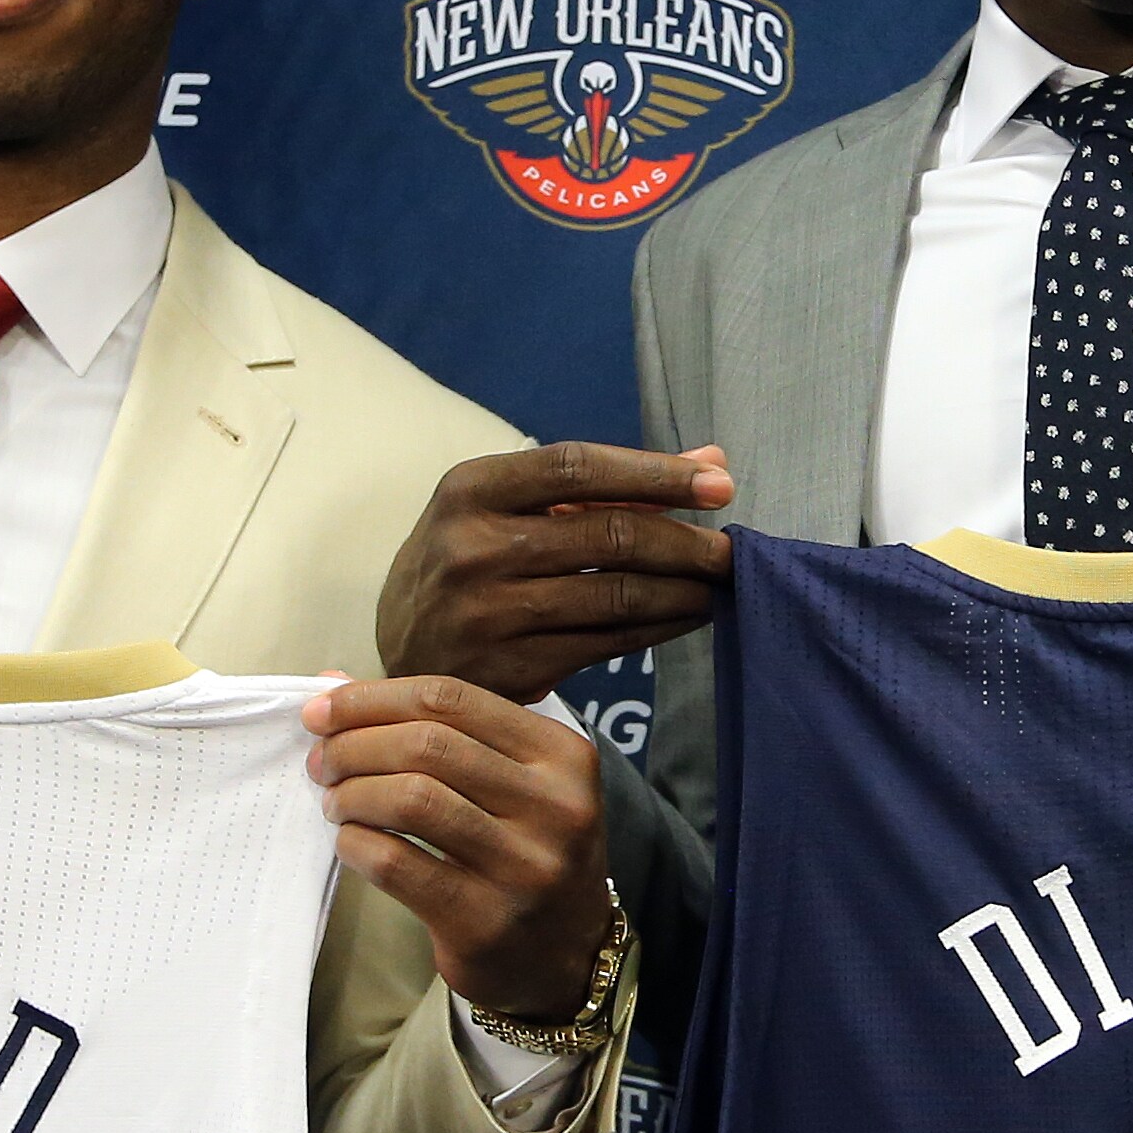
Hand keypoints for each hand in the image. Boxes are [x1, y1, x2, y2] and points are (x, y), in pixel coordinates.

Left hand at [303, 676, 614, 1020]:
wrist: (565, 956)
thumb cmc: (525, 851)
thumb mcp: (510, 781)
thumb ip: (435, 729)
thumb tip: (332, 686)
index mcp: (563, 755)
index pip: (452, 699)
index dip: (374, 698)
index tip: (322, 710)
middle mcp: (555, 807)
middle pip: (428, 744)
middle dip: (354, 745)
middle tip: (321, 762)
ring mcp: (525, 868)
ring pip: (412, 800)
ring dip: (353, 793)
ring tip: (336, 802)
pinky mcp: (485, 922)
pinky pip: (399, 864)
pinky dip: (357, 844)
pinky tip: (349, 842)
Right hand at [376, 442, 735, 702]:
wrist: (400, 654)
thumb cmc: (469, 563)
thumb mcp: (509, 508)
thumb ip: (607, 484)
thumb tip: (712, 464)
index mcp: (469, 489)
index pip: (577, 466)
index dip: (655, 474)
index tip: (719, 485)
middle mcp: (472, 548)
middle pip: (607, 536)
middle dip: (686, 542)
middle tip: (732, 550)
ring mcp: (487, 613)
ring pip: (615, 596)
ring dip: (683, 590)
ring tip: (719, 585)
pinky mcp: (508, 669)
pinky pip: (606, 644)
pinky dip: (659, 629)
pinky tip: (687, 616)